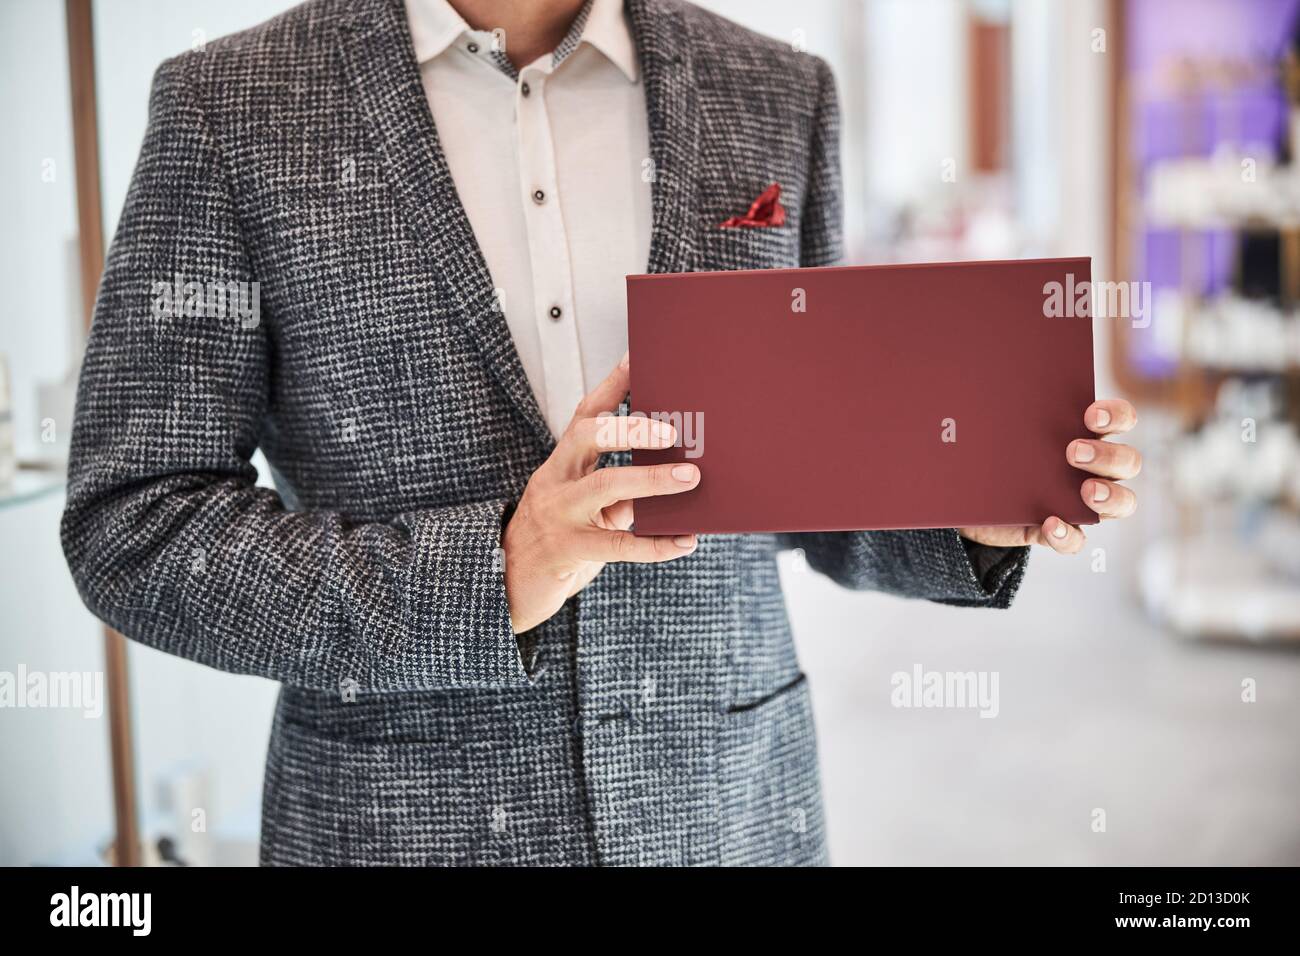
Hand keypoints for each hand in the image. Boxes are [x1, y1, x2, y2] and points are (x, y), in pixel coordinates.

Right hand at [502, 354, 700, 632]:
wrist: (509, 586)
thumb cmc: (555, 542)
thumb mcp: (585, 510)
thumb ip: (619, 492)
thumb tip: (669, 478)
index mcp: (561, 465)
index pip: (585, 414)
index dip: (612, 385)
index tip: (638, 357)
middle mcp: (555, 481)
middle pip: (589, 436)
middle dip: (632, 428)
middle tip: (672, 433)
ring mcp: (557, 514)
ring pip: (604, 485)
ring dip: (650, 479)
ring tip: (689, 478)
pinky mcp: (566, 550)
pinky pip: (616, 545)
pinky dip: (655, 544)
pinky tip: (685, 541)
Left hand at [958, 399, 1139, 553]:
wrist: (968, 492)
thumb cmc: (994, 448)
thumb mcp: (999, 426)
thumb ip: (1006, 408)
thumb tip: (985, 382)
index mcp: (1087, 434)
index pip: (1121, 419)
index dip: (1116, 415)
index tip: (1089, 415)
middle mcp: (1096, 468)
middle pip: (1128, 461)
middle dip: (1108, 456)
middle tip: (1073, 452)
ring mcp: (1081, 503)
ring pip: (1121, 503)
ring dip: (1110, 496)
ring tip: (1086, 491)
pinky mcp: (1059, 531)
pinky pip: (1076, 540)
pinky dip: (1067, 535)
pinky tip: (1049, 523)